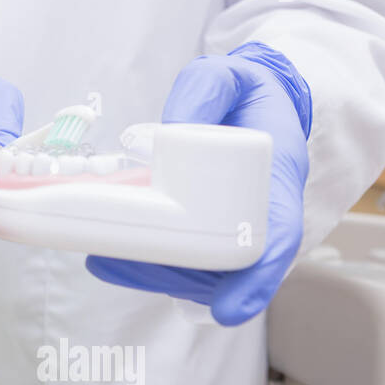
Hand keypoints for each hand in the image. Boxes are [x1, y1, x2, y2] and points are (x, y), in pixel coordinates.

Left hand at [85, 41, 311, 325]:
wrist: (255, 100)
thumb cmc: (244, 92)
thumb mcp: (227, 75)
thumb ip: (203, 90)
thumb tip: (166, 133)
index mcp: (279, 180)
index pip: (277, 238)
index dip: (257, 279)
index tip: (231, 309)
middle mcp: (263, 214)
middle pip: (231, 270)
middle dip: (180, 279)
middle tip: (123, 265)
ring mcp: (237, 227)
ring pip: (205, 274)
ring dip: (156, 275)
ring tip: (104, 261)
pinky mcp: (212, 231)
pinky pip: (188, 263)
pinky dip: (150, 266)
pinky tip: (109, 258)